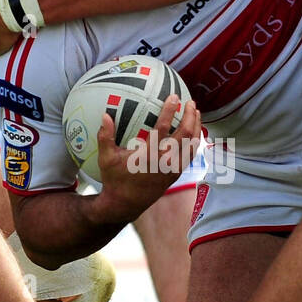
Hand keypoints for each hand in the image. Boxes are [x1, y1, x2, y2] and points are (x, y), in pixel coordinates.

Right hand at [97, 95, 201, 213]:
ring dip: (196, 128)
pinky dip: (194, 143)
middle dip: (190, 117)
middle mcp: (164, 162)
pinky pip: (189, 156)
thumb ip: (105, 137)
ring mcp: (172, 169)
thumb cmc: (114, 180)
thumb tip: (105, 115)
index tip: (174, 97)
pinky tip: (194, 133)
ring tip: (196, 114)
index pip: (163, 129)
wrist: (125, 205)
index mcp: (148, 155)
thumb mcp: (106, 159)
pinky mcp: (176, 175)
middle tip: (190, 102)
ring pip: (191, 146)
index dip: (170, 111)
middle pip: (184, 136)